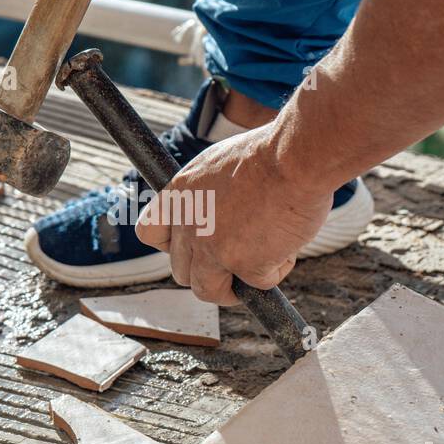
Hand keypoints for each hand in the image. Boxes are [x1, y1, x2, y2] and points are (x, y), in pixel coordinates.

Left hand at [135, 128, 333, 304]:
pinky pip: (259, 284)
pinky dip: (276, 270)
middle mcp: (190, 226)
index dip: (171, 245)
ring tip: (256, 271)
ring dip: (230, 289)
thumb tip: (217, 215)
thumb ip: (207, 195)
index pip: (150, 233)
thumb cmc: (268, 153)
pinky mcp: (247, 266)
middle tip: (234, 260)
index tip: (192, 245)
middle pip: (181, 272)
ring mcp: (215, 250)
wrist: (293, 157)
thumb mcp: (218, 165)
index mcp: (179, 196)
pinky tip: (289, 246)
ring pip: (209, 291)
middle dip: (207, 271)